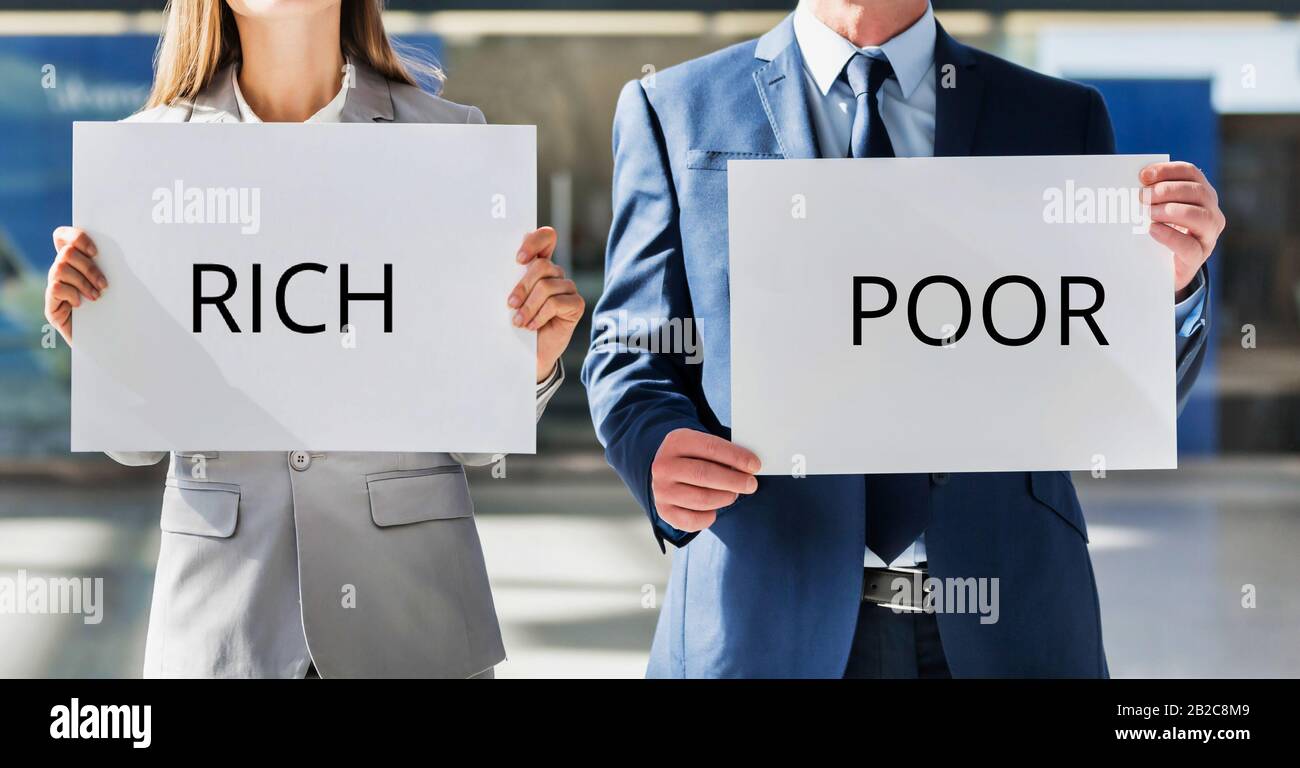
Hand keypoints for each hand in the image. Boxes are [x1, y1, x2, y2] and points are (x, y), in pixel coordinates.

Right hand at [44, 226, 107, 343]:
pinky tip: (81, 304)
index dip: (76, 236)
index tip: (96, 251)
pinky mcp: (51, 308)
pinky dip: (72, 293)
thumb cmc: (118, 311)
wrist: (111, 344)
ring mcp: (54, 289)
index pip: (63, 237)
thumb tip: (130, 248)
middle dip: (88, 267)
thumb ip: (113, 267)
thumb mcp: (117, 286)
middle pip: (66, 252)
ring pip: (60, 268)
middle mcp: (61, 273)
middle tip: (104, 284)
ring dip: (82, 280)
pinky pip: (56, 287)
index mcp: (76, 264)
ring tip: (96, 296)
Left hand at [508, 227, 584, 381]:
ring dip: (529, 306)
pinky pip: (556, 303)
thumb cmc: (517, 323)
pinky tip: (532, 326)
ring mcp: (567, 288)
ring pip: (547, 287)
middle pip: (542, 266)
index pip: (546, 237)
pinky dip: (540, 316)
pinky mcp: (576, 304)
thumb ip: (510, 280)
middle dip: (523, 286)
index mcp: (539, 265)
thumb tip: (494, 266)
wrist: (528, 352)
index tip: (518, 260)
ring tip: (518, 322)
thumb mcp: (510, 299)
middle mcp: (555, 273)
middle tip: (510, 304)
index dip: (534, 242)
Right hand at [651, 428, 760, 532]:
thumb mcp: (703, 446)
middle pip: (704, 474)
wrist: (667, 472)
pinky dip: (709, 517)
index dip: (736, 457)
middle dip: (734, 480)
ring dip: (725, 498)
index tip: (755, 465)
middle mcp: (663, 466)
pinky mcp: (664, 511)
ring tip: (733, 494)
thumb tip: (750, 467)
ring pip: (702, 499)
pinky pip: (693, 521)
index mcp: (676, 442)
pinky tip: (714, 509)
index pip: (710, 447)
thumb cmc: (695, 458)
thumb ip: (723, 453)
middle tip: (751, 484)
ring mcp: (661, 490)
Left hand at [1140, 161, 1224, 297]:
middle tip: (1142, 196)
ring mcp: (1208, 235)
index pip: (1191, 173)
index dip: (1167, 170)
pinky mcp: (1198, 257)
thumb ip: (1151, 196)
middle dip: (1167, 190)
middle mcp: (1211, 212)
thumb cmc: (1160, 232)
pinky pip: (1189, 246)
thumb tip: (1132, 183)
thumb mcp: (1157, 210)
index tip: (1143, 175)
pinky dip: (1170, 235)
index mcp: (1202, 195)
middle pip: (1197, 192)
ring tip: (1149, 213)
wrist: (1164, 269)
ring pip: (1200, 216)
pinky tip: (1153, 230)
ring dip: (1171, 210)